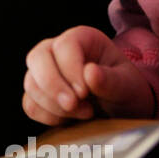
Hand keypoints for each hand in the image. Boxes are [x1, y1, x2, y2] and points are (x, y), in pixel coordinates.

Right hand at [23, 25, 155, 125]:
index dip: (70, 69)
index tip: (85, 92)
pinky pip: (30, 105)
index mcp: (82, 38)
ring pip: (32, 84)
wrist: (122, 108)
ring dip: (55, 105)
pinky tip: (71, 119)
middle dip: (53, 86)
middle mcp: (57, 50)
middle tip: (74, 105)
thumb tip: (89, 72)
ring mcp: (44, 72)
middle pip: (37, 59)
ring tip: (85, 113)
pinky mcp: (38, 94)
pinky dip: (48, 116)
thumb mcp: (128, 85)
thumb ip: (111, 80)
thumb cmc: (125, 89)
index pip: (64, 46)